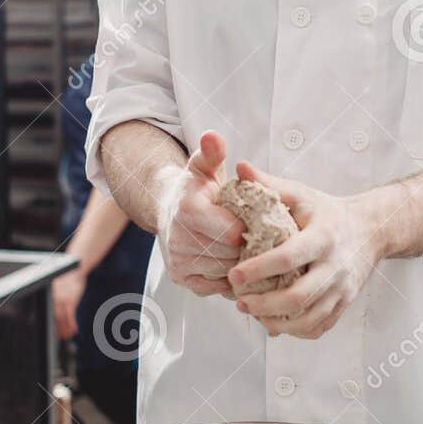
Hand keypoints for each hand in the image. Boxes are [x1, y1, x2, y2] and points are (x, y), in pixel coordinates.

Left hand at [52, 266, 86, 339]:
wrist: (74, 270)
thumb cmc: (65, 280)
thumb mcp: (56, 289)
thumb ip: (53, 299)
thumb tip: (52, 311)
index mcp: (47, 297)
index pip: (46, 314)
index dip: (48, 324)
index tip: (51, 332)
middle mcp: (52, 299)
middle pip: (53, 319)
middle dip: (57, 329)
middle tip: (61, 336)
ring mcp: (61, 300)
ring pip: (60, 320)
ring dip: (64, 330)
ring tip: (67, 335)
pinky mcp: (71, 301)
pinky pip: (70, 317)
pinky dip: (71, 325)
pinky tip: (74, 330)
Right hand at [156, 130, 242, 299]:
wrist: (169, 207)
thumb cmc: (196, 187)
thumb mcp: (205, 166)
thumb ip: (212, 152)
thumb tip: (212, 136)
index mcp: (187, 210)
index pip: (233, 232)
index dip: (248, 226)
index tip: (253, 218)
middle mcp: (178, 239)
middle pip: (231, 254)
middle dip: (245, 246)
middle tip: (253, 235)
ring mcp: (178, 262)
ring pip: (226, 272)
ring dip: (239, 264)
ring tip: (244, 249)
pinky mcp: (181, 279)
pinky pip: (216, 287)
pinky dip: (227, 278)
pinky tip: (231, 262)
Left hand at [228, 159, 382, 338]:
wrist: (371, 229)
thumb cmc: (327, 211)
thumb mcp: (301, 194)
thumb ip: (269, 184)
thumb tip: (240, 168)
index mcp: (323, 236)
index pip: (289, 257)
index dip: (259, 269)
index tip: (233, 275)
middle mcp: (335, 265)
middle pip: (298, 296)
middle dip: (264, 304)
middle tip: (239, 301)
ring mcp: (342, 288)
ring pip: (309, 317)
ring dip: (276, 321)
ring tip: (253, 313)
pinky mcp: (345, 303)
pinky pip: (319, 326)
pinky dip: (295, 330)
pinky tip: (276, 322)